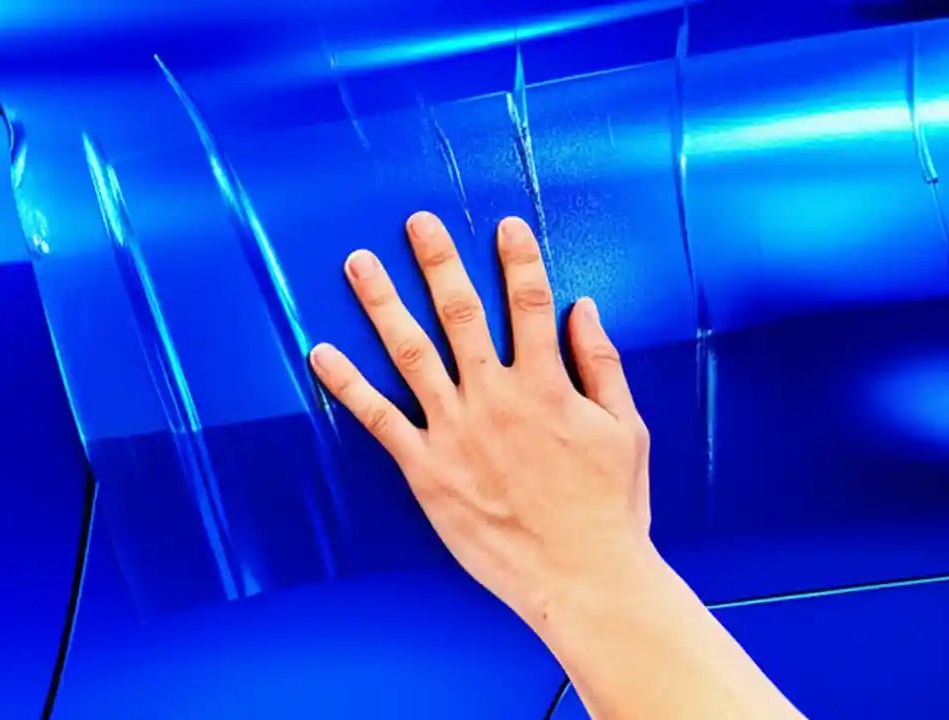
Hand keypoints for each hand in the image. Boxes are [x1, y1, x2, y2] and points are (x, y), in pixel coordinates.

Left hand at [309, 212, 652, 625]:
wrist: (582, 576)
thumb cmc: (610, 507)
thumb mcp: (625, 429)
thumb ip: (601, 364)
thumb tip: (583, 309)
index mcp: (546, 385)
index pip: (529, 304)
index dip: (518, 260)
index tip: (505, 225)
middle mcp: (496, 398)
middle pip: (461, 314)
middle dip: (439, 262)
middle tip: (417, 222)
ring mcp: (456, 431)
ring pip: (411, 353)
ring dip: (383, 303)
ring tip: (359, 263)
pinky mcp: (427, 469)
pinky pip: (379, 418)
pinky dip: (348, 384)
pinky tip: (323, 352)